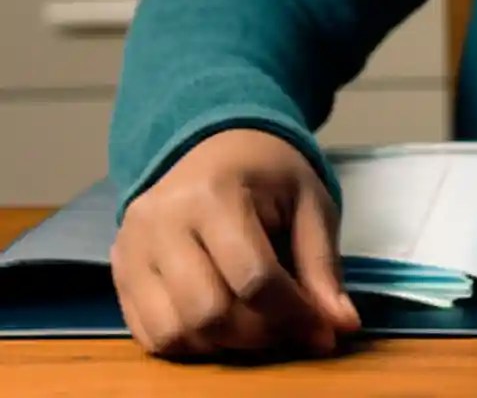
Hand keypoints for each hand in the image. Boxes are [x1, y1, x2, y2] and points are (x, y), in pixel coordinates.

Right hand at [111, 129, 360, 356]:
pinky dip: (192, 345)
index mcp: (215, 194)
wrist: (215, 146)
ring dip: (225, 345)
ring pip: (175, 332)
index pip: (254, 278)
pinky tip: (222, 323)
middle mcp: (162, 221)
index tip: (323, 329)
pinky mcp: (119, 270)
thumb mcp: (311, 204)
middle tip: (288, 327)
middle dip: (259, 334)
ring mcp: (131, 247)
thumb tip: (342, 326)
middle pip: (209, 312)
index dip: (295, 314)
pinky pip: (150, 334)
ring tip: (256, 324)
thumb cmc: (269, 174)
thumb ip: (323, 265)